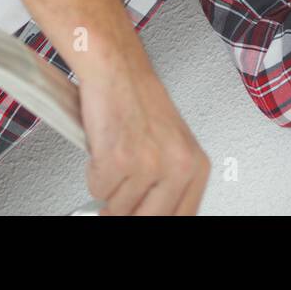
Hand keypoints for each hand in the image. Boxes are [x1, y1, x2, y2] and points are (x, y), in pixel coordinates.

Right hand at [78, 58, 210, 214]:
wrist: (117, 70)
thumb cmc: (140, 101)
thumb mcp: (172, 146)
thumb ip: (171, 184)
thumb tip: (157, 213)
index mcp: (196, 166)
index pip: (183, 216)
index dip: (157, 218)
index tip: (143, 214)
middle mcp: (178, 166)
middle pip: (149, 219)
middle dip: (128, 211)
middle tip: (121, 194)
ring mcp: (149, 164)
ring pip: (118, 208)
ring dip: (110, 188)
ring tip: (117, 158)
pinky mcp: (118, 160)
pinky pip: (98, 190)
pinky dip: (94, 173)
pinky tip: (105, 149)